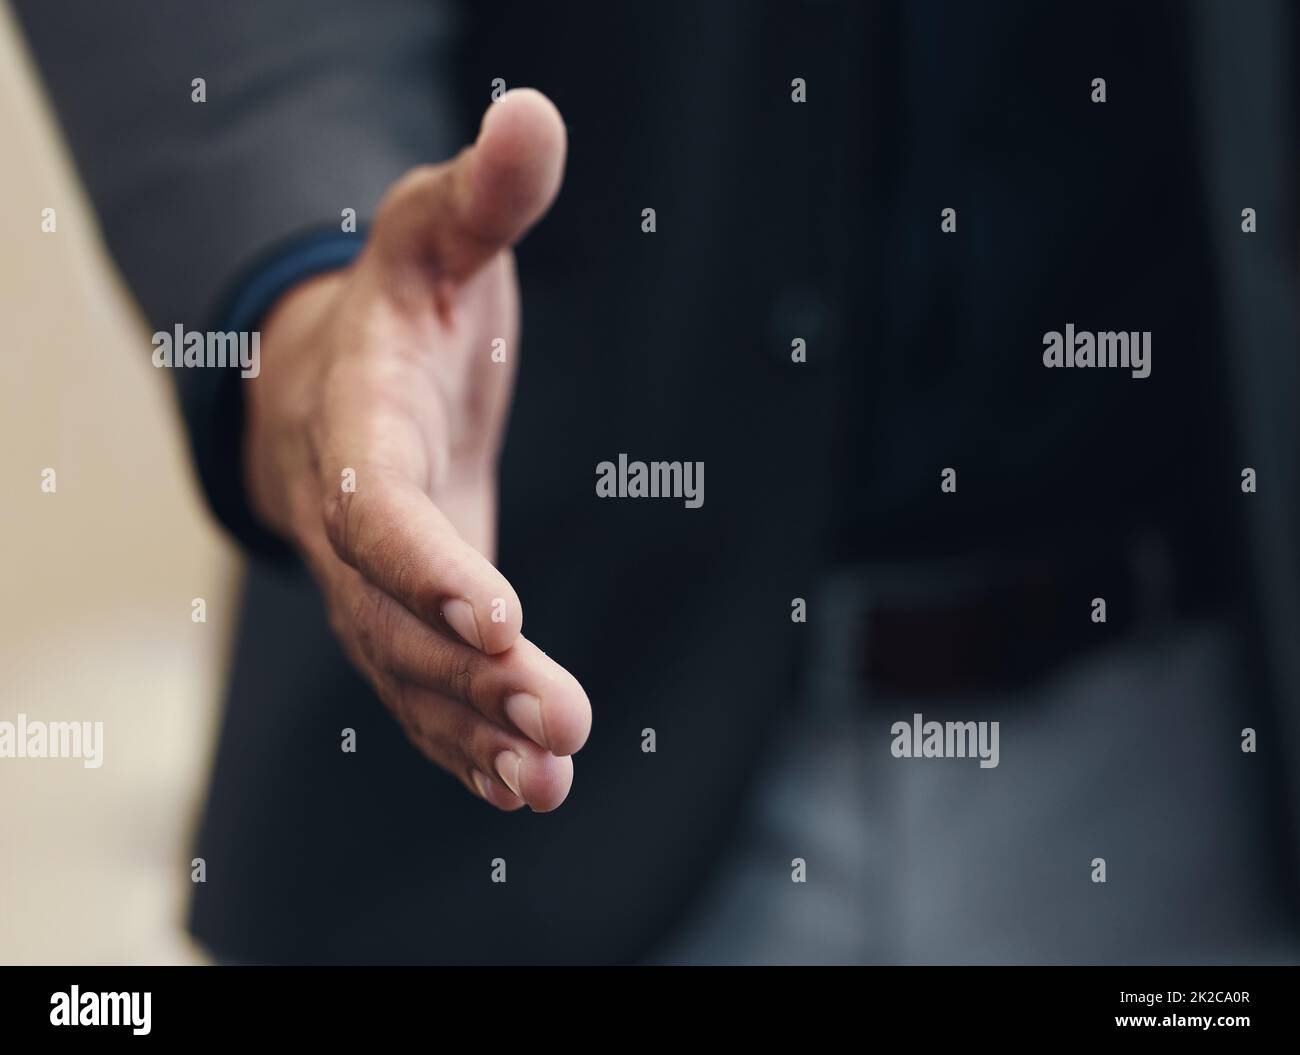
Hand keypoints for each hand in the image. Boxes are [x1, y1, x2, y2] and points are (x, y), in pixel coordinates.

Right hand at [243, 89, 588, 811]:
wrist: (341, 375)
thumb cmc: (400, 303)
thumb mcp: (438, 231)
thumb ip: (485, 192)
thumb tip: (534, 111)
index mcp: (356, 424)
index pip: (378, 505)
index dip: (424, 561)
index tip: (497, 611)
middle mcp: (353, 517)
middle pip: (394, 615)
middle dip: (471, 675)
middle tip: (559, 723)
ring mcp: (372, 582)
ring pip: (408, 673)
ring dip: (475, 730)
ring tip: (549, 780)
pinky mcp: (405, 618)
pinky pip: (422, 693)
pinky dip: (466, 743)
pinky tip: (525, 785)